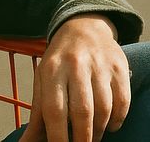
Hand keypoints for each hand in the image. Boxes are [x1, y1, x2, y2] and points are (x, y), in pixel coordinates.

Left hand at [20, 14, 129, 141]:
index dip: (57, 135)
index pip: (54, 109)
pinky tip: (109, 125)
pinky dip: (117, 119)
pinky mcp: (119, 68)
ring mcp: (99, 66)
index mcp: (51, 69)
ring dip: (99, 130)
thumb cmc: (59, 62)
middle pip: (82, 111)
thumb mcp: (43, 80)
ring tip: (93, 137)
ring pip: (103, 108)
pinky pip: (122, 102)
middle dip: (82, 137)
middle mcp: (75, 65)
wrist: (83, 30)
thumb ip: (37, 113)